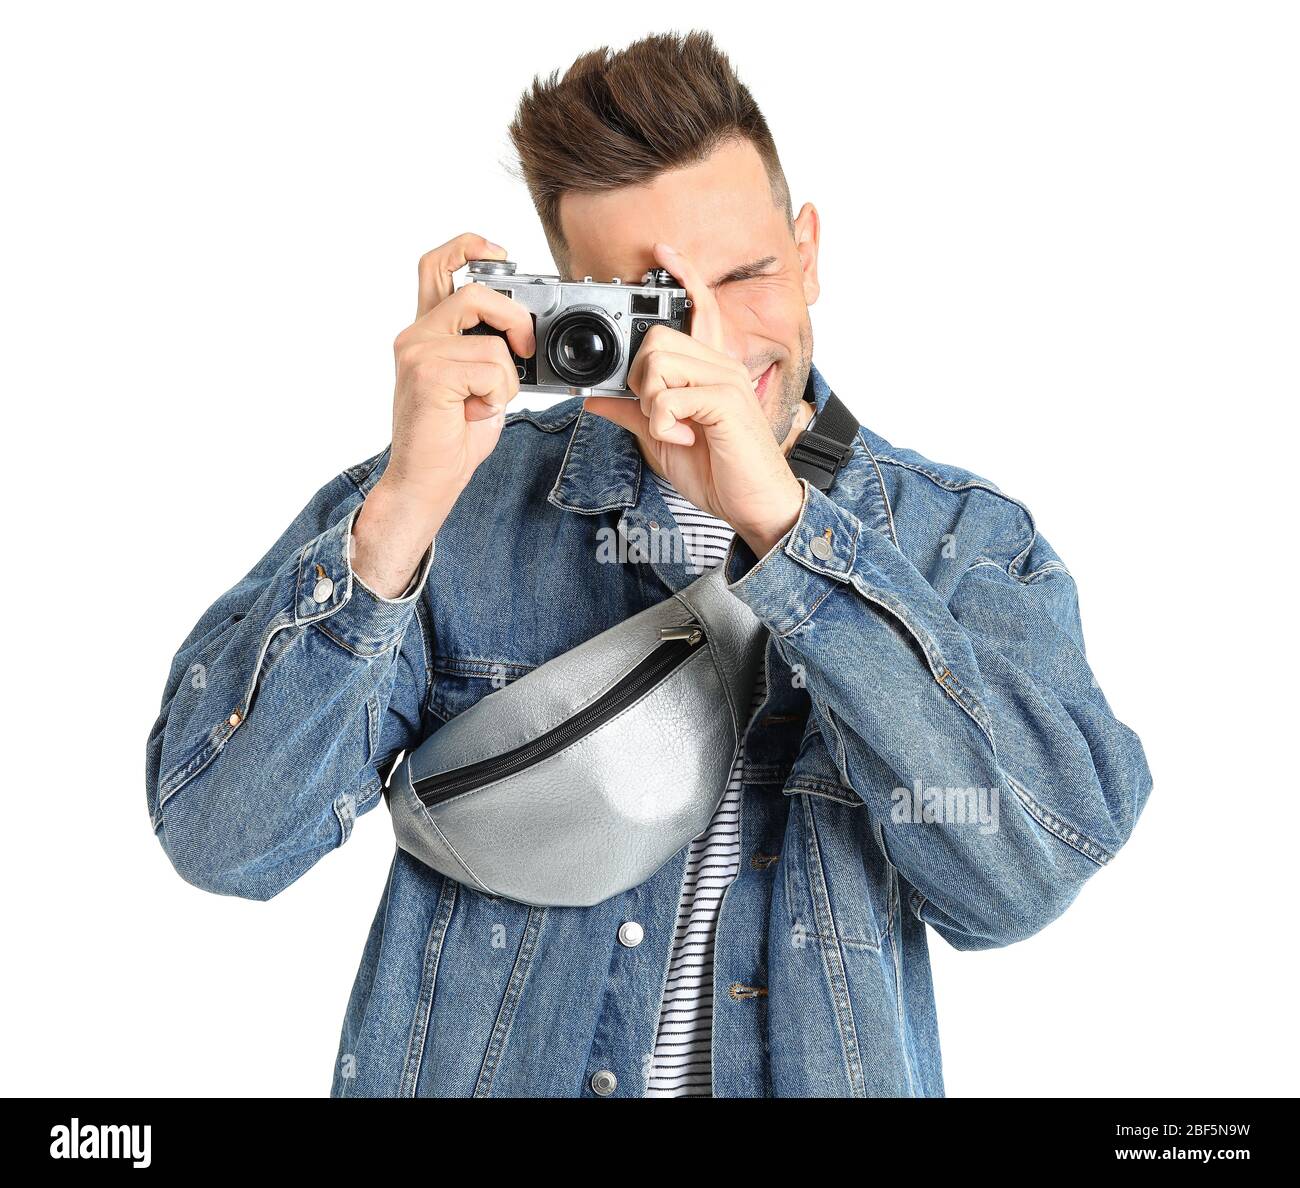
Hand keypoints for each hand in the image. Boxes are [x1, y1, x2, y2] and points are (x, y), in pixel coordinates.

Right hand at [352, 232, 534, 595]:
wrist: (426, 480)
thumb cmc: (451, 437)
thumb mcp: (480, 383)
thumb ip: (490, 349)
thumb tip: (526, 332)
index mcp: (427, 332)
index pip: (437, 266)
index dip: (469, 246)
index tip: (501, 252)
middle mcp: (416, 335)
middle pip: (476, 291)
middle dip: (516, 319)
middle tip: (526, 350)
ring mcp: (417, 352)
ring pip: (491, 340)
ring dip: (506, 378)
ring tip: (486, 401)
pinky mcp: (427, 373)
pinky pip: (490, 368)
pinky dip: (497, 395)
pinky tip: (475, 413)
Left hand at [584, 242, 803, 556]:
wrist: (755, 505)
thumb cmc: (719, 472)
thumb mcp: (662, 441)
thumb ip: (633, 414)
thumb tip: (596, 399)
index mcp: (710, 370)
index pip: (700, 309)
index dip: (684, 278)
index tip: (664, 252)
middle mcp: (721, 366)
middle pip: (658, 339)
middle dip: (640, 378)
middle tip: (654, 413)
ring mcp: (726, 380)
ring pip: (660, 363)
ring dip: (650, 402)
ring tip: (669, 429)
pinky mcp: (727, 401)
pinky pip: (671, 397)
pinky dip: (663, 423)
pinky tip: (681, 438)